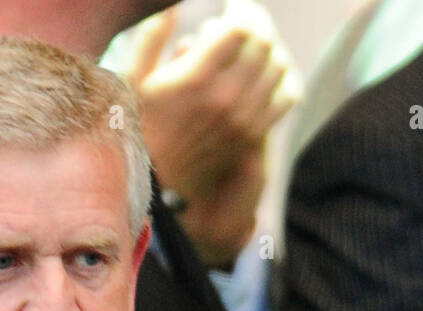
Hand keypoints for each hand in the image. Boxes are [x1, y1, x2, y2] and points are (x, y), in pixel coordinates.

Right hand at [126, 7, 294, 268]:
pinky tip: (268, 70)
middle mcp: (226, 99)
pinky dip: (283, 76)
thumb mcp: (135, 75)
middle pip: (264, 44)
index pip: (241, 28)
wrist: (157, 181)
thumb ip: (153, 34)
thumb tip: (174, 4)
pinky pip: (287, 96)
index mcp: (196, 78)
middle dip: (257, 22)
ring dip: (269, 47)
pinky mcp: (254, 134)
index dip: (240, 10)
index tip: (229, 7)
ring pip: (278, 67)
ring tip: (252, 42)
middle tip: (243, 17)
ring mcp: (244, 120)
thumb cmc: (139, 124)